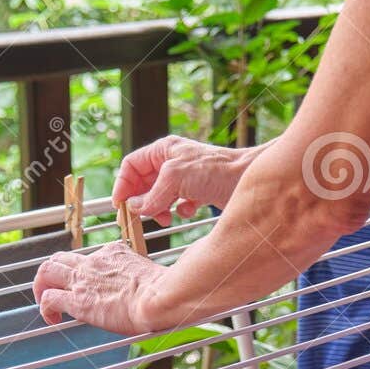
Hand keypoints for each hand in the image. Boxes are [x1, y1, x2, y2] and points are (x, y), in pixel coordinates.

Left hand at [32, 243, 173, 333]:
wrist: (160, 298)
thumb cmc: (164, 292)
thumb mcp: (152, 273)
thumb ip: (143, 276)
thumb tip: (152, 288)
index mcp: (113, 252)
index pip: (90, 256)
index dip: (84, 270)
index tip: (88, 285)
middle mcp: (94, 262)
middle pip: (60, 258)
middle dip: (52, 272)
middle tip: (54, 288)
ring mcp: (83, 279)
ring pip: (46, 271)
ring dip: (41, 286)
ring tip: (45, 301)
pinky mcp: (78, 300)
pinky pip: (48, 299)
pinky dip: (45, 309)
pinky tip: (54, 320)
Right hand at [112, 135, 255, 224]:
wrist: (249, 179)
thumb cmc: (217, 170)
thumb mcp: (176, 178)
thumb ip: (152, 195)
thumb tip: (135, 208)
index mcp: (163, 150)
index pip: (131, 166)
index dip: (123, 185)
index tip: (120, 205)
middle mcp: (172, 163)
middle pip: (144, 183)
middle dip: (142, 201)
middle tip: (142, 217)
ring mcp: (185, 178)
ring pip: (159, 197)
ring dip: (158, 210)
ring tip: (165, 218)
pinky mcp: (197, 192)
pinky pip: (177, 205)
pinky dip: (178, 212)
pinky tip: (187, 212)